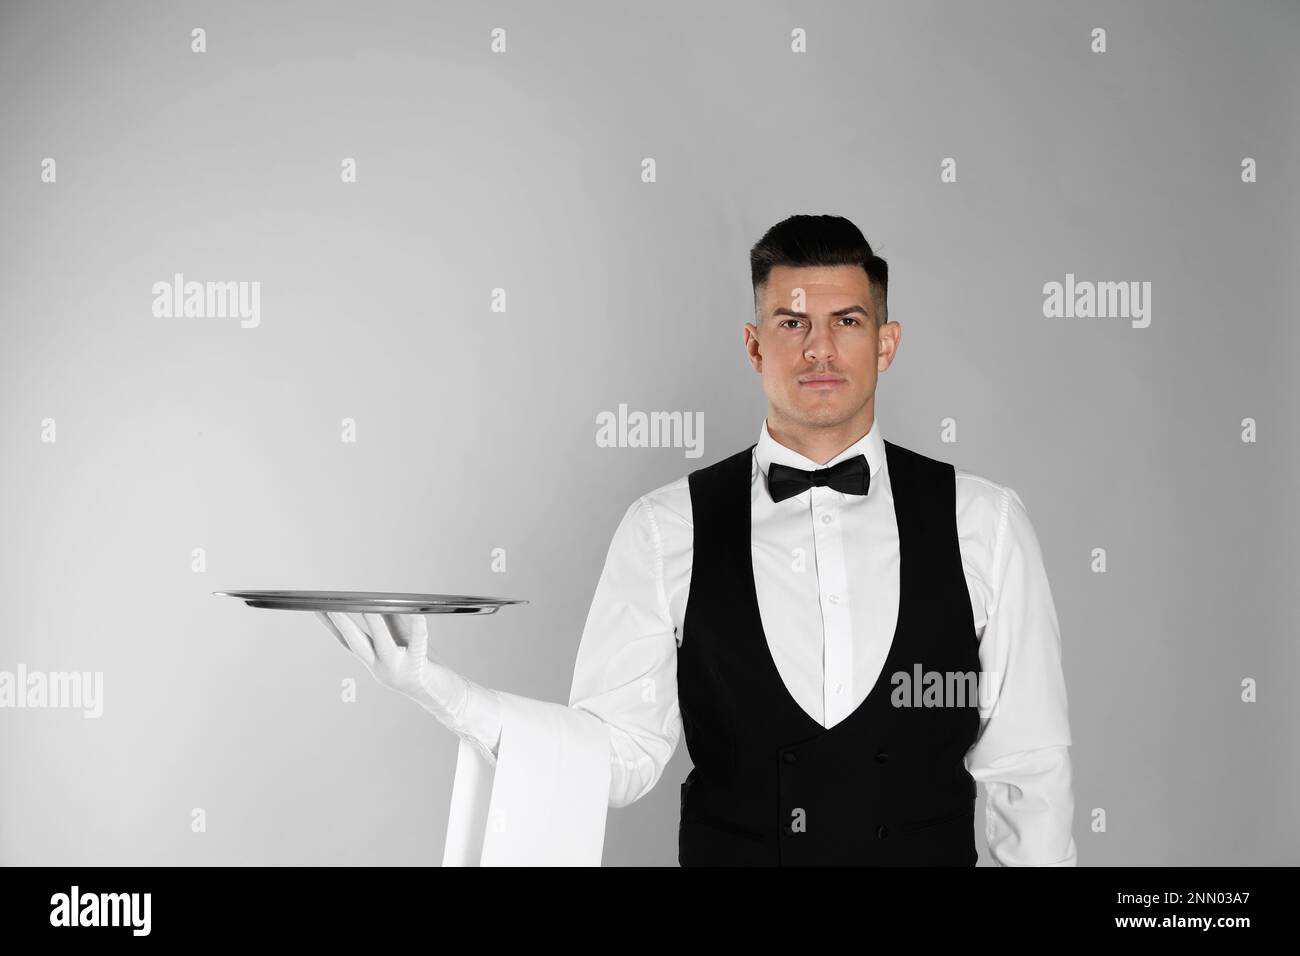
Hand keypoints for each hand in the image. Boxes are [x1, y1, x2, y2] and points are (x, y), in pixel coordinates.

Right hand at [316, 611, 469, 727]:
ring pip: (382, 643)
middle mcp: (380, 667)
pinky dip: (418, 628)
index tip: (316, 608)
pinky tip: (418, 614)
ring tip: (366, 605)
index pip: (346, 642)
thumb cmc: (421, 665)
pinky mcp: (419, 666)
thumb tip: (379, 601)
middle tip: (329, 605)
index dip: (330, 626)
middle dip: (342, 624)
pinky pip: (418, 643)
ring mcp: (398, 668)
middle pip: (356, 644)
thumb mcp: (401, 642)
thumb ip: (390, 622)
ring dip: (374, 623)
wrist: (442, 696)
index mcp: (373, 661)